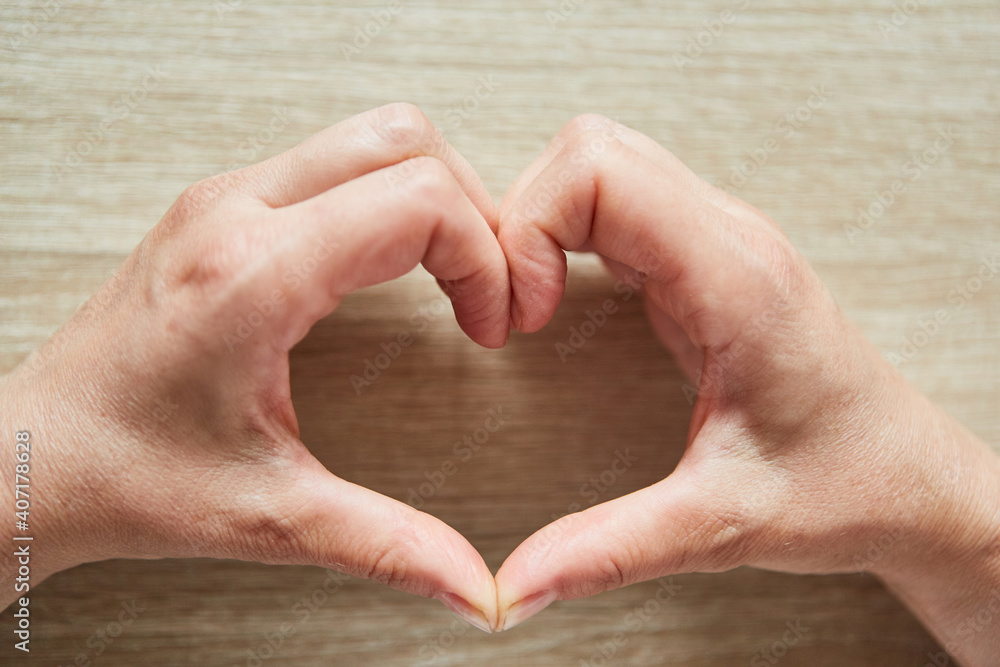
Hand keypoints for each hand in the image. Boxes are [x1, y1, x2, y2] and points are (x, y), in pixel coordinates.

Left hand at [0, 103, 506, 631]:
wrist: (36, 456)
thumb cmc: (125, 474)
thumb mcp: (268, 516)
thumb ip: (387, 545)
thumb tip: (476, 586)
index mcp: (251, 276)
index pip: (418, 200)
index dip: (484, 259)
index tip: (488, 326)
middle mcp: (233, 214)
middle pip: (404, 139)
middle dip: (472, 211)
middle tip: (481, 290)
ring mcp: (222, 199)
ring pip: (371, 134)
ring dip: (431, 196)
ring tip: (448, 274)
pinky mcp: (219, 207)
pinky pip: (333, 160)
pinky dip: (388, 198)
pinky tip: (390, 265)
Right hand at [494, 115, 999, 664]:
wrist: (911, 480)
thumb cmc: (848, 485)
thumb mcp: (723, 524)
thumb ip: (611, 550)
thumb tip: (512, 586)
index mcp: (736, 280)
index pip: (599, 171)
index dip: (530, 230)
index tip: (521, 315)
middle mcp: (730, 239)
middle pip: (590, 149)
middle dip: (523, 219)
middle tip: (515, 309)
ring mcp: (719, 240)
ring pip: (599, 163)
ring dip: (542, 223)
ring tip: (530, 305)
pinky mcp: (705, 258)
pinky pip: (617, 201)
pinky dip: (565, 235)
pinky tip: (560, 298)